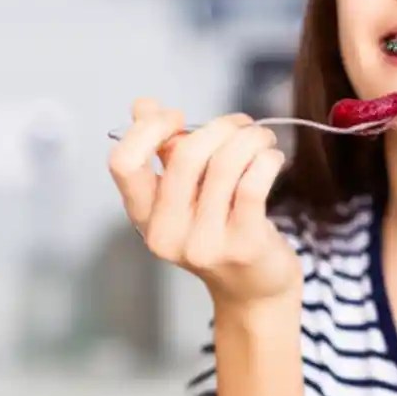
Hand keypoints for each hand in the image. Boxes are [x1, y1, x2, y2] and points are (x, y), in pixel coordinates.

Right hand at [108, 98, 300, 308]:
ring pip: (226, 163)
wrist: (253, 290)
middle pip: (186, 156)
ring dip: (250, 138)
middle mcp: (167, 234)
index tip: (176, 117)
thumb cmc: (220, 231)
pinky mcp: (244, 245)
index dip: (149, 129)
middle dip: (220, 127)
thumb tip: (143, 105)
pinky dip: (266, 158)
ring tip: (262, 138)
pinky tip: (272, 157)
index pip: (124, 164)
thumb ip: (164, 151)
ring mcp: (204, 243)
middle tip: (241, 125)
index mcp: (144, 216)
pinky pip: (253, 183)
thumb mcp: (185, 195)